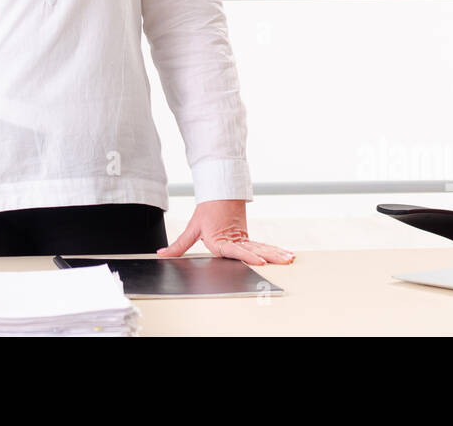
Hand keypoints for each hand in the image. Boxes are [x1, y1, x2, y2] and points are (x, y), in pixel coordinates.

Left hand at [157, 199, 294, 264]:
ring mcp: (243, 238)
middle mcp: (235, 239)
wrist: (218, 192)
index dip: (247, 256)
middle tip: (285, 261)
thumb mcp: (192, 228)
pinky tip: (286, 254)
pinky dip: (274, 249)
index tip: (260, 261)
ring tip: (290, 258)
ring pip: (262, 246)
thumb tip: (162, 253)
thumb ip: (179, 245)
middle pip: (255, 249)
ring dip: (276, 252)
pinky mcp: (247, 237)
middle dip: (271, 256)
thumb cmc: (206, 211)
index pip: (236, 249)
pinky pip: (263, 245)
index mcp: (221, 239)